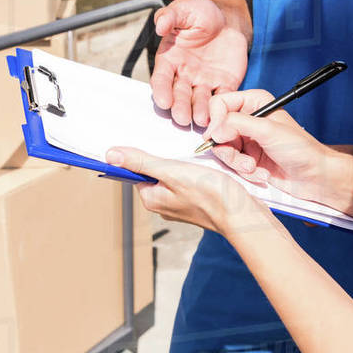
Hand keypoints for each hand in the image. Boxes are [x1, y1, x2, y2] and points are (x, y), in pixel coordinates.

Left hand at [104, 147, 275, 235]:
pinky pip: (190, 180)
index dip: (143, 152)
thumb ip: (141, 162)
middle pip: (155, 171)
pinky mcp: (199, 202)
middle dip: (166, 155)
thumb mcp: (171, 172)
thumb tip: (110, 155)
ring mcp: (182, 204)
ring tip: (194, 152)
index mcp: (152, 198)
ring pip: (175, 174)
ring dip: (182, 160)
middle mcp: (164, 204)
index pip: (136, 170)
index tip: (152, 137)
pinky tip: (205, 161)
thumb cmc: (210, 194)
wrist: (243, 215)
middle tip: (177, 142)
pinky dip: (196, 168)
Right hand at [150, 0, 248, 127]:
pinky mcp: (224, 85)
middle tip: (182, 118)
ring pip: (199, 101)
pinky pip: (223, 97)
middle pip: (180, 95)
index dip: (161, 91)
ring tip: (201, 120)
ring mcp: (204, 82)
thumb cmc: (202, 14)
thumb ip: (170, 16)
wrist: (227, 20)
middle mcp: (184, 75)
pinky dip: (222, 106)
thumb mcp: (184, 9)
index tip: (164, 101)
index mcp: (170, 60)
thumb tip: (160, 26)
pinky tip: (221, 113)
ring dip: (199, 112)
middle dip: (180, 107)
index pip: (162, 79)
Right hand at [203, 90, 342, 206]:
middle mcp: (248, 119)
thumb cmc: (301, 149)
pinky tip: (261, 174)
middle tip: (244, 159)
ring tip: (254, 168)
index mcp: (254, 103)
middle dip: (229, 149)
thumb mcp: (268, 131)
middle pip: (217, 130)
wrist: (315, 177)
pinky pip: (232, 165)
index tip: (220, 136)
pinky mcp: (248, 158)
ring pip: (223, 150)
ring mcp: (247, 140)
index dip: (216, 121)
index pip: (220, 104)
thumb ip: (238, 124)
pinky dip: (245, 172)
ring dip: (237, 163)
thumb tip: (214, 130)